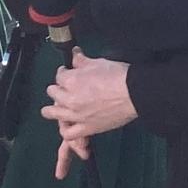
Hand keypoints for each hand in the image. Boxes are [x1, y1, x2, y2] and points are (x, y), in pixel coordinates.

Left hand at [42, 51, 135, 177]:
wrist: (135, 93)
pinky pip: (68, 133)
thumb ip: (83, 61)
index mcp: (72, 80)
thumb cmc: (120, 76)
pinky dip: (65, 129)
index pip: (59, 75)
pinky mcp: (86, 128)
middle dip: (58, 88)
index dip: (64, 72)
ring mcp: (76, 115)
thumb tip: (75, 54)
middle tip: (65, 87)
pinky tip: (68, 124)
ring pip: (52, 113)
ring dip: (52, 108)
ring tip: (56, 107)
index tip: (68, 72)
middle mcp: (69, 98)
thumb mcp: (100, 63)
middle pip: (53, 92)